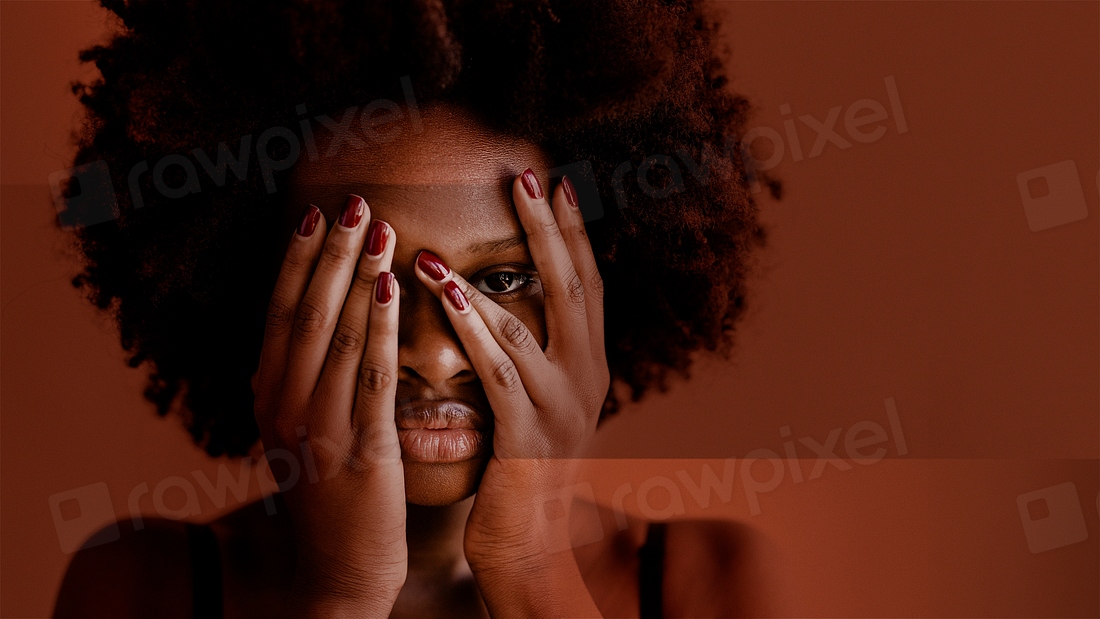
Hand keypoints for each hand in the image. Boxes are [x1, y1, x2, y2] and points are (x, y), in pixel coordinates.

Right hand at [254, 196, 405, 617]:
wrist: (339, 571)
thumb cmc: (330, 495)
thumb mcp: (300, 432)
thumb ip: (299, 382)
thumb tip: (301, 329)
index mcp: (269, 396)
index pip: (280, 314)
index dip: (296, 261)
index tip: (315, 213)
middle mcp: (284, 405)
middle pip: (306, 313)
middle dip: (330, 254)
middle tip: (353, 201)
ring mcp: (319, 428)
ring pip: (337, 336)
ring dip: (358, 277)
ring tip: (378, 227)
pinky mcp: (359, 450)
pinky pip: (372, 377)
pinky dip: (382, 328)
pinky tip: (396, 288)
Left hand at [413, 171, 608, 616]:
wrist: (530, 544)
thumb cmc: (521, 468)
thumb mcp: (539, 404)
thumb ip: (533, 355)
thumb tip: (511, 301)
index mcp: (590, 367)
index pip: (587, 284)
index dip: (572, 231)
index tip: (553, 181)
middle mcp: (589, 378)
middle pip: (573, 286)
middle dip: (549, 228)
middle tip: (526, 177)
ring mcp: (564, 406)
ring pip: (531, 322)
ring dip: (485, 276)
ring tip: (437, 242)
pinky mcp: (531, 434)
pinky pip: (500, 368)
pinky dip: (472, 326)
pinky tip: (443, 294)